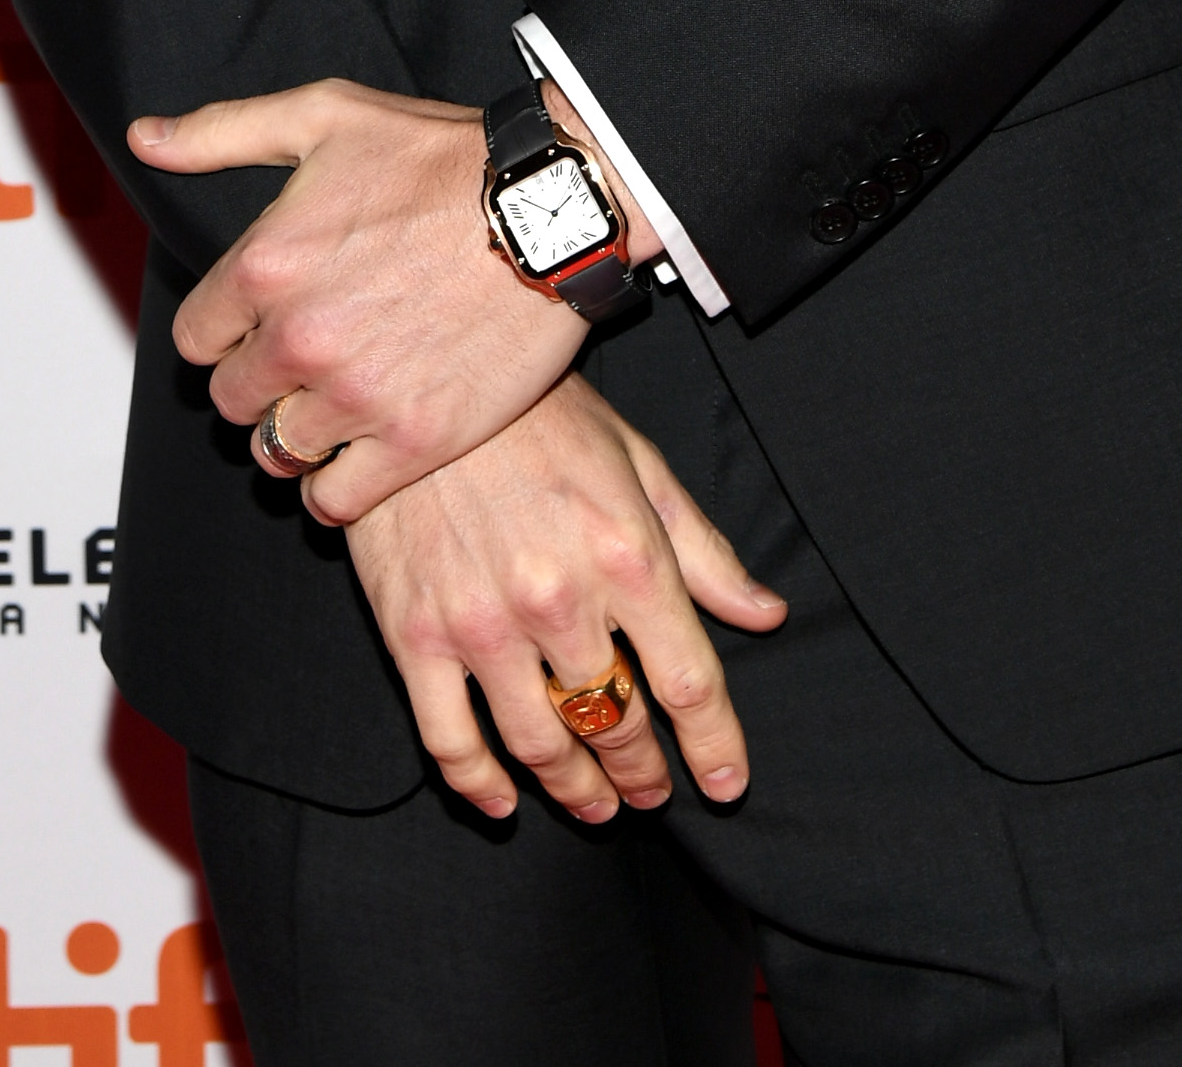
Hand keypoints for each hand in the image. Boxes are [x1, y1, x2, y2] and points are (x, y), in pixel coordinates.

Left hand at [129, 78, 651, 524]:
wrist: (554, 206)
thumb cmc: (443, 156)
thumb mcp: (326, 116)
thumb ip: (223, 132)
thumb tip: (146, 139)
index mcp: (266, 265)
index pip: (195, 339)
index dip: (226, 329)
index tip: (262, 321)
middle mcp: (300, 339)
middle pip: (231, 400)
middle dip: (259, 381)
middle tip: (305, 360)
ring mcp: (357, 397)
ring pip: (277, 453)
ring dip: (296, 434)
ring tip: (335, 404)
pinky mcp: (414, 441)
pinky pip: (334, 501)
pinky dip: (337, 486)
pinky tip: (360, 451)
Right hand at [344, 376, 786, 824]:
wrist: (423, 378)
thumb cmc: (541, 416)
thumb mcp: (639, 465)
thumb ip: (703, 552)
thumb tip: (765, 615)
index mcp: (626, 555)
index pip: (689, 683)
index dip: (714, 746)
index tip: (727, 783)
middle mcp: (559, 600)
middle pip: (615, 722)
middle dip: (644, 770)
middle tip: (652, 791)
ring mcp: (482, 624)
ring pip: (541, 745)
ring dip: (575, 788)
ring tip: (596, 803)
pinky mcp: (415, 635)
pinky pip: (448, 740)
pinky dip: (479, 784)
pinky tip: (504, 799)